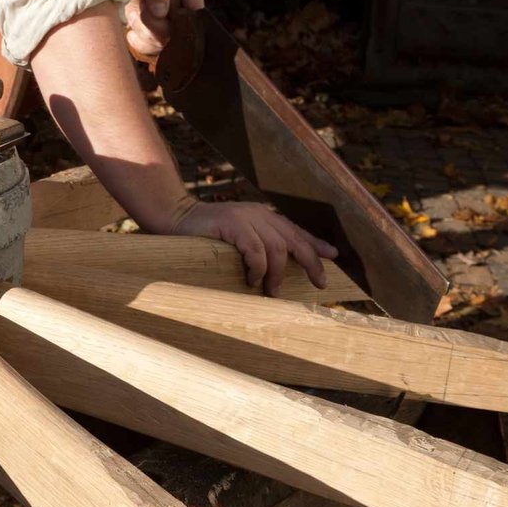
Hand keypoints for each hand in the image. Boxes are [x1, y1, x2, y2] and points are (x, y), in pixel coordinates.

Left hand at [122, 0, 203, 59]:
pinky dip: (136, 38)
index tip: (158, 9)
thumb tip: (160, 13)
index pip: (195, 13)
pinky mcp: (161, 48)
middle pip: (175, 31)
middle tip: (143, 5)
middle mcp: (188, 18)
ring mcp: (176, 36)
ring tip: (139, 12)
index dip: (178, 16)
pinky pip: (148, 50)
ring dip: (142, 27)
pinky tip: (136, 25)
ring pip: (159, 42)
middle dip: (152, 19)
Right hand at [169, 199, 336, 291]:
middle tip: (319, 284)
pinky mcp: (231, 223)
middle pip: (294, 240)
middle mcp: (259, 214)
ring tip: (273, 292)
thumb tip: (274, 274)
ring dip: (277, 274)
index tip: (333, 257)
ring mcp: (245, 217)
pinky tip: (252, 280)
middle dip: (311, 262)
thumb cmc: (204, 237)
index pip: (295, 231)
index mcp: (262, 216)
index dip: (316, 244)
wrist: (174, 217)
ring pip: (277, 248)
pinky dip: (258, 268)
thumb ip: (256, 248)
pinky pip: (255, 250)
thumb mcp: (236, 240)